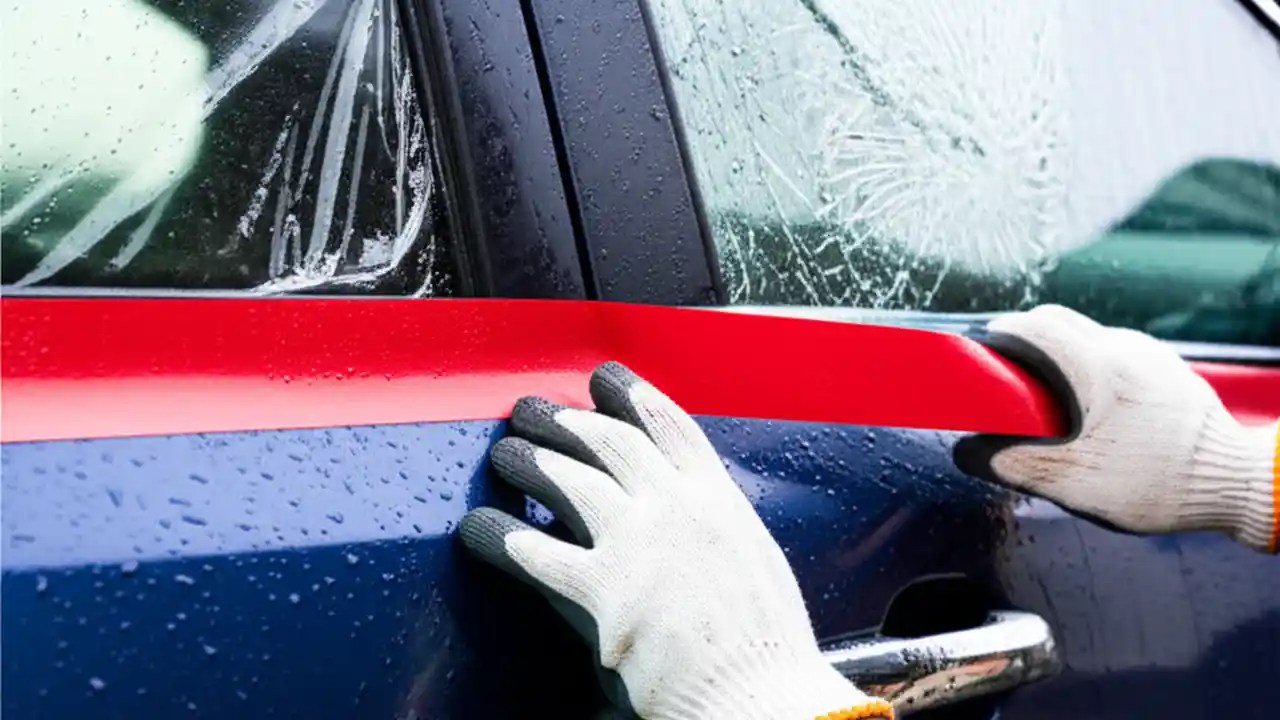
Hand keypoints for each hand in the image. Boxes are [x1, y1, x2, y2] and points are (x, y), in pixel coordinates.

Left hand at [461, 363, 890, 718]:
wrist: (760, 696)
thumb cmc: (764, 652)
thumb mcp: (756, 568)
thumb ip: (716, 538)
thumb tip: (692, 534)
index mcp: (721, 501)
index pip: (670, 426)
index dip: (632, 396)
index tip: (606, 380)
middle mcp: (679, 508)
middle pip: (611, 442)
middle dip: (567, 421)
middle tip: (537, 411)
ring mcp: (640, 542)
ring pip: (572, 480)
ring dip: (532, 460)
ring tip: (506, 451)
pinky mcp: (605, 588)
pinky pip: (536, 553)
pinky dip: (501, 538)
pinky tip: (480, 529)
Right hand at [956, 305, 1275, 549]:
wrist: (1241, 484)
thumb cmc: (1164, 483)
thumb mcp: (1077, 483)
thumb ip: (1016, 465)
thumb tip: (969, 453)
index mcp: (1099, 367)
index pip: (1034, 324)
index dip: (998, 334)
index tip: (979, 354)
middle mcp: (1126, 349)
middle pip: (1057, 322)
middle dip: (1023, 343)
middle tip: (1006, 382)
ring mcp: (1151, 356)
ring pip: (1086, 338)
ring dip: (1057, 359)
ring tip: (1047, 404)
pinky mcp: (1167, 371)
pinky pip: (1113, 354)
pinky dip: (1087, 370)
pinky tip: (1090, 412)